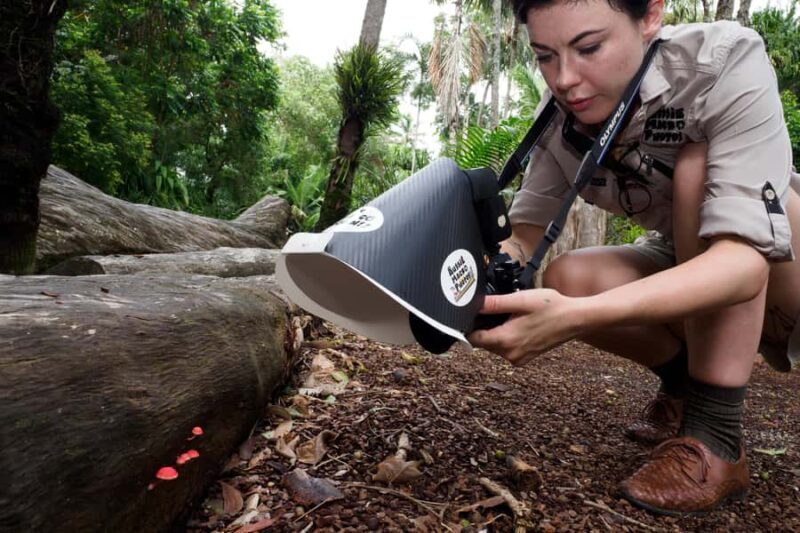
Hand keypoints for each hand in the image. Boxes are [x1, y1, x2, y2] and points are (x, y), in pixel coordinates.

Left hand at [467, 288, 584, 365]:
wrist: (575, 319)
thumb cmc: (551, 307)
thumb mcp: (520, 300)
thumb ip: (495, 304)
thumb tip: (473, 304)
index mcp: (506, 340)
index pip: (473, 338)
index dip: (469, 326)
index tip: (472, 313)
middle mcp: (510, 354)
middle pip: (483, 342)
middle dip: (484, 326)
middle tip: (496, 308)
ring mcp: (518, 358)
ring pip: (494, 345)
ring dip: (496, 331)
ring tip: (510, 315)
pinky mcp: (524, 358)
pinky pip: (506, 348)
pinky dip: (507, 337)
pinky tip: (518, 323)